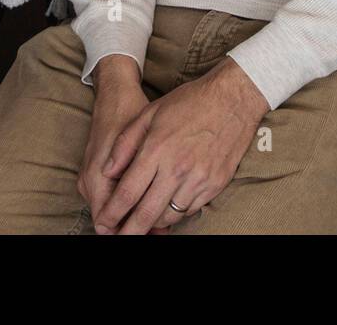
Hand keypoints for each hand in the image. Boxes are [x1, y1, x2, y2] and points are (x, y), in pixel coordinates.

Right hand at [77, 55, 153, 231]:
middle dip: (133, 227)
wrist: (114, 92)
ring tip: (158, 220)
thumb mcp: (142, 143)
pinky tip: (147, 200)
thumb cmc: (129, 113)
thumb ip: (147, 185)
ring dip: (130, 216)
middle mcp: (88, 183)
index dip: (131, 230)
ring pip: (108, 212)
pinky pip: (106, 199)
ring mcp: (88, 179)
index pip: (108, 221)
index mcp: (97, 177)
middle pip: (108, 222)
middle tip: (160, 230)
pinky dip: (126, 203)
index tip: (155, 232)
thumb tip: (160, 218)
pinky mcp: (93, 174)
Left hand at [93, 57, 268, 234]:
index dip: (111, 213)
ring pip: (168, 216)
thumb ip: (126, 142)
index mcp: (157, 149)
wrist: (233, 98)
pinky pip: (189, 210)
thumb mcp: (150, 112)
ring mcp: (198, 179)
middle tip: (119, 239)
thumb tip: (109, 171)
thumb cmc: (190, 102)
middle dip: (128, 232)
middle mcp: (177, 168)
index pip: (127, 192)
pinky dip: (176, 213)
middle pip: (146, 213)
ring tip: (143, 224)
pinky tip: (168, 208)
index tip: (103, 223)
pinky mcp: (215, 184)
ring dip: (153, 223)